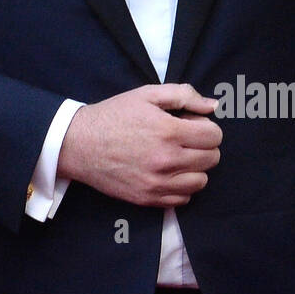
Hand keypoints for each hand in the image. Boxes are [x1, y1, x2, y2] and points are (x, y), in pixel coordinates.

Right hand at [57, 84, 220, 206]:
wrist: (79, 144)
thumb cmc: (113, 116)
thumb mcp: (146, 95)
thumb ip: (184, 95)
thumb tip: (213, 105)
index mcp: (169, 131)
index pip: (214, 136)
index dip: (206, 126)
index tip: (191, 124)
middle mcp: (167, 160)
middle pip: (211, 158)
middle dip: (203, 145)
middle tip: (184, 138)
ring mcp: (158, 183)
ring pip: (201, 181)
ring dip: (194, 167)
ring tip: (176, 156)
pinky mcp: (148, 198)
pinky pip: (183, 199)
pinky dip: (181, 186)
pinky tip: (167, 172)